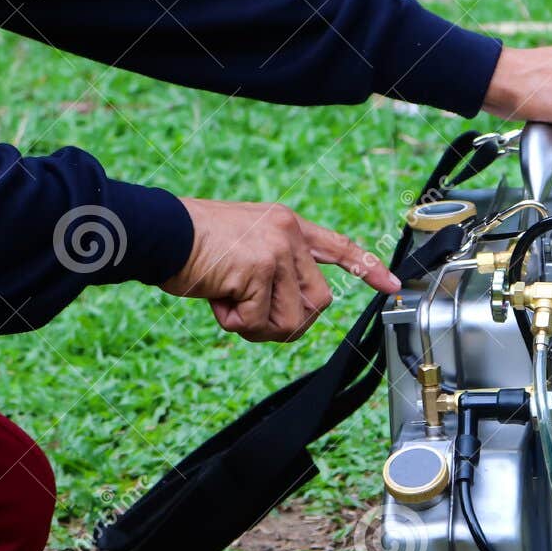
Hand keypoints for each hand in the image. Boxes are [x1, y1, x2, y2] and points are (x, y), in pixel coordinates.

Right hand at [164, 199, 399, 341]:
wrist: (159, 232)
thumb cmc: (192, 245)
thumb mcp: (244, 247)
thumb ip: (273, 270)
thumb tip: (294, 313)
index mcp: (288, 225)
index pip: (338, 247)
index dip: (366, 268)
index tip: (392, 285)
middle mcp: (289, 235)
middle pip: (318, 303)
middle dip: (287, 321)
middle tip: (249, 315)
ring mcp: (277, 251)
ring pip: (291, 319)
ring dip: (257, 325)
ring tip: (229, 302)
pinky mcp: (259, 270)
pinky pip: (259, 321)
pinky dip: (234, 322)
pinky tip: (216, 298)